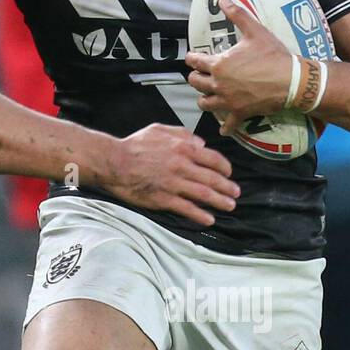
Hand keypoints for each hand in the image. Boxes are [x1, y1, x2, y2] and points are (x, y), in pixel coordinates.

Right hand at [98, 124, 238, 227]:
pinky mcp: (163, 199)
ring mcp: (174, 184)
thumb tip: (201, 143)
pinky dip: (200, 215)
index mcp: (183, 148)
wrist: (113, 162)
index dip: (225, 169)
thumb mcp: (159, 130)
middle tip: (236, 194)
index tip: (229, 174)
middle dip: (228, 188)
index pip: (214, 160)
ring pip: (204, 195)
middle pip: (213, 179)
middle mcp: (182, 166)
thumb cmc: (134, 145)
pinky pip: (187, 208)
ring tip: (229, 206)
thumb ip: (182, 134)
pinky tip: (209, 219)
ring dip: (220, 202)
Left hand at [185, 0, 292, 135]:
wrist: (293, 81)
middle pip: (195, 83)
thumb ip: (237, 15)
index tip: (191, 58)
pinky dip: (225, 127)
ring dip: (204, 99)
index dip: (191, 58)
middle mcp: (219, 84)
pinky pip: (228, 125)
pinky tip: (223, 129)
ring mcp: (228, 101)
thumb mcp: (254, 31)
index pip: (195, 61)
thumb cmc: (273, 55)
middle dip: (195, 78)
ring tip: (206, 96)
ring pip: (205, 103)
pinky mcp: (240, 113)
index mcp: (219, 64)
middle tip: (199, 75)